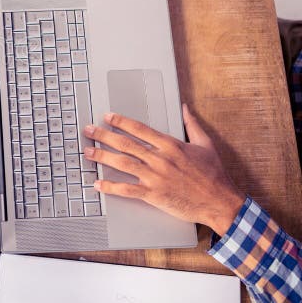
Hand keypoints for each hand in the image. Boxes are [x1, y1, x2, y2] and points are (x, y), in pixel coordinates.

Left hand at [82, 105, 244, 234]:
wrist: (220, 202)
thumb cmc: (214, 175)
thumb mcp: (206, 144)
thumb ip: (192, 124)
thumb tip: (184, 107)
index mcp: (171, 145)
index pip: (139, 128)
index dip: (120, 121)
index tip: (107, 116)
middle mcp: (160, 159)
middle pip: (125, 143)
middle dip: (103, 135)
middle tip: (88, 130)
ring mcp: (155, 177)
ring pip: (122, 163)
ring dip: (102, 157)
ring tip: (87, 152)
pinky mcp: (154, 195)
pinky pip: (127, 190)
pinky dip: (111, 186)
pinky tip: (98, 184)